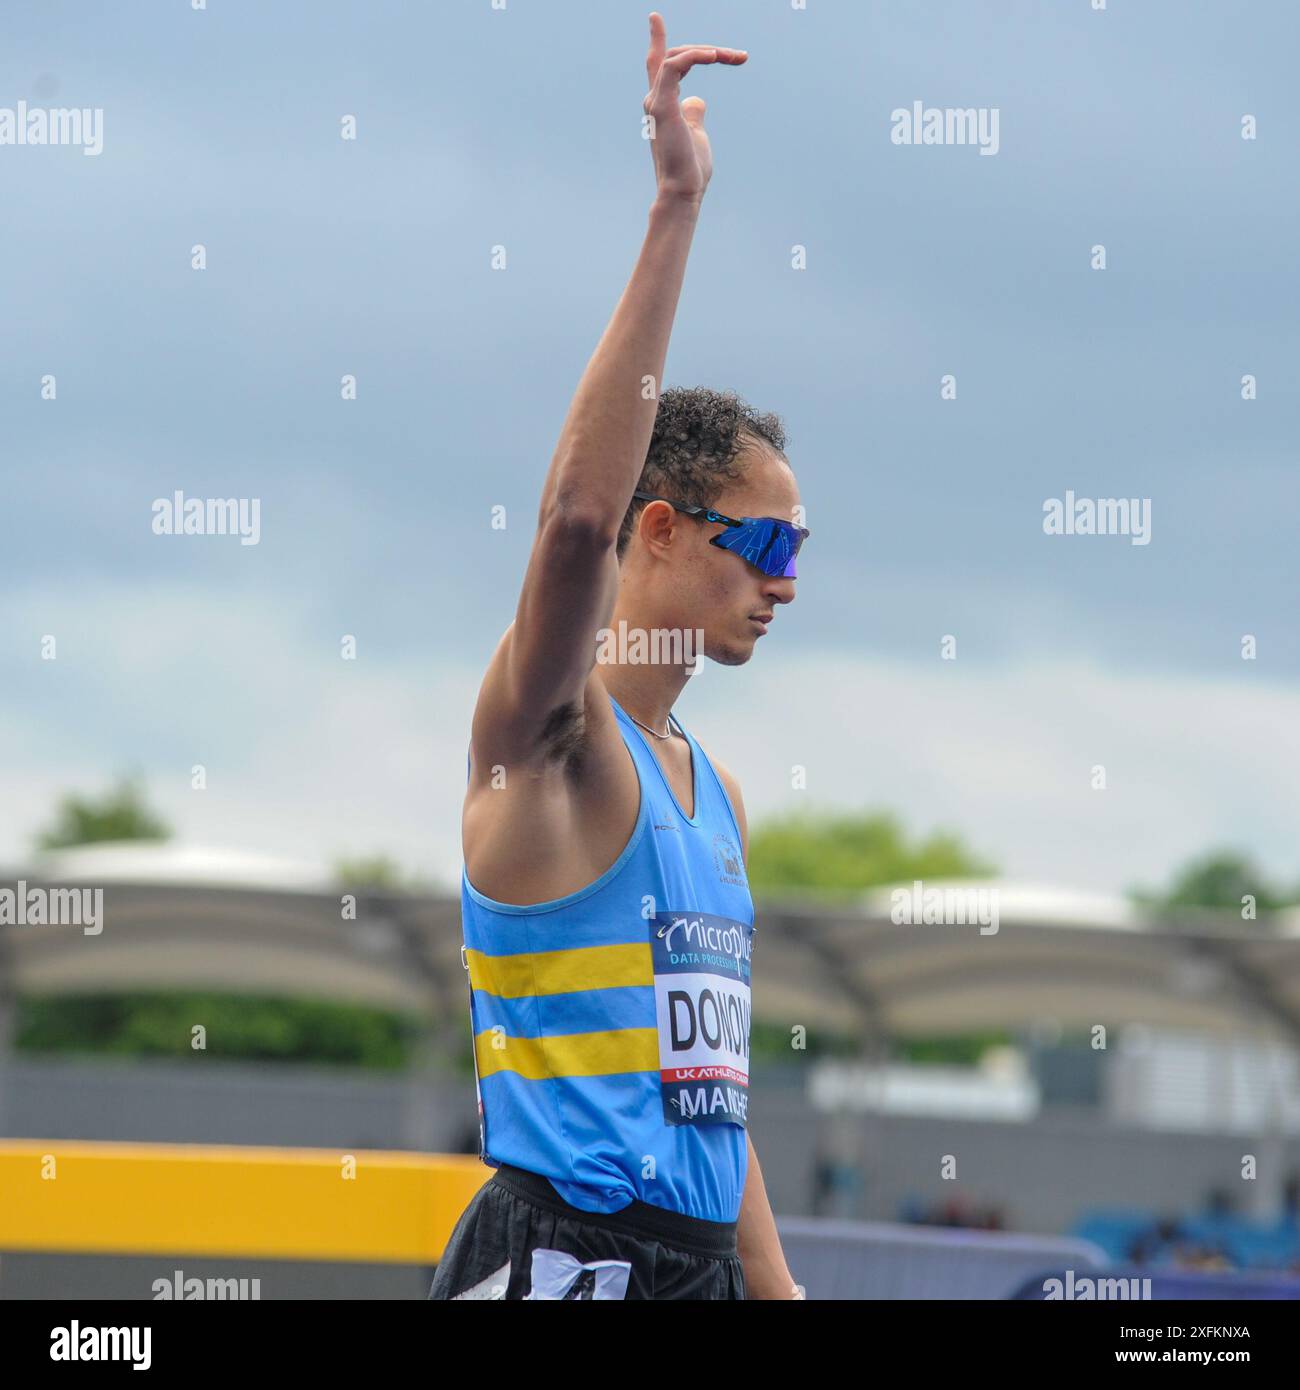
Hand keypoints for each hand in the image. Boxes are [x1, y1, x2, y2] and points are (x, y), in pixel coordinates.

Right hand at [643, 11, 746, 203]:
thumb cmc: (690, 169)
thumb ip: (694, 113)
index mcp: (662, 104)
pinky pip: (674, 66)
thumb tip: (697, 99)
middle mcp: (654, 99)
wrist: (683, 191)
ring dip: (705, 52)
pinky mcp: (662, 106)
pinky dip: (694, 56)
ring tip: (731, 57)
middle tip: (736, 56)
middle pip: (674, 56)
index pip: (659, 65)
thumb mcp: (696, 133)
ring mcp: (656, 102)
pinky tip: (714, 56)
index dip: (657, 39)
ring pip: (675, 57)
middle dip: (706, 50)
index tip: (655, 17)